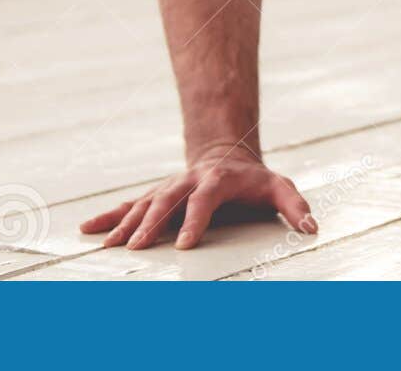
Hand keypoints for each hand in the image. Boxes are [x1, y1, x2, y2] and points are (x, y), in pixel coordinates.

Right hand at [79, 147, 315, 249]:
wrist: (228, 153)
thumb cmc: (255, 179)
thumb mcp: (280, 187)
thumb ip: (295, 206)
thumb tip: (312, 228)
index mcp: (217, 179)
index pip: (205, 199)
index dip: (195, 220)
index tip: (185, 246)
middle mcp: (188, 180)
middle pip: (167, 199)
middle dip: (151, 223)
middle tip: (138, 247)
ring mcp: (170, 186)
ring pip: (144, 202)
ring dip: (125, 222)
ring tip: (108, 244)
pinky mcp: (157, 193)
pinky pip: (130, 204)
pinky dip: (109, 216)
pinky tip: (88, 229)